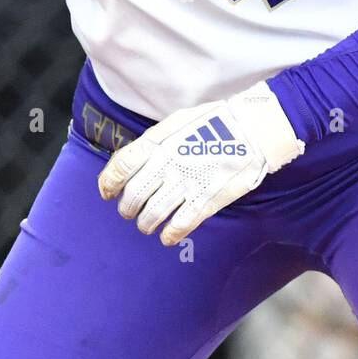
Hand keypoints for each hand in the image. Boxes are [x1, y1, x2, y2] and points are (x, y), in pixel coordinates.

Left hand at [97, 82, 304, 244]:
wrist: (250, 130)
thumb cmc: (213, 122)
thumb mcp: (177, 122)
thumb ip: (154, 142)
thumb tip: (133, 161)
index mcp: (157, 142)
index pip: (120, 167)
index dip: (108, 183)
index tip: (107, 192)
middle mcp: (166, 164)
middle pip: (132, 195)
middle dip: (126, 207)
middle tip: (129, 211)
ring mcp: (185, 184)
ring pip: (152, 215)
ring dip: (145, 223)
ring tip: (146, 224)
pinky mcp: (205, 201)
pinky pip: (179, 226)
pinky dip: (169, 235)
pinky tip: (168, 236)